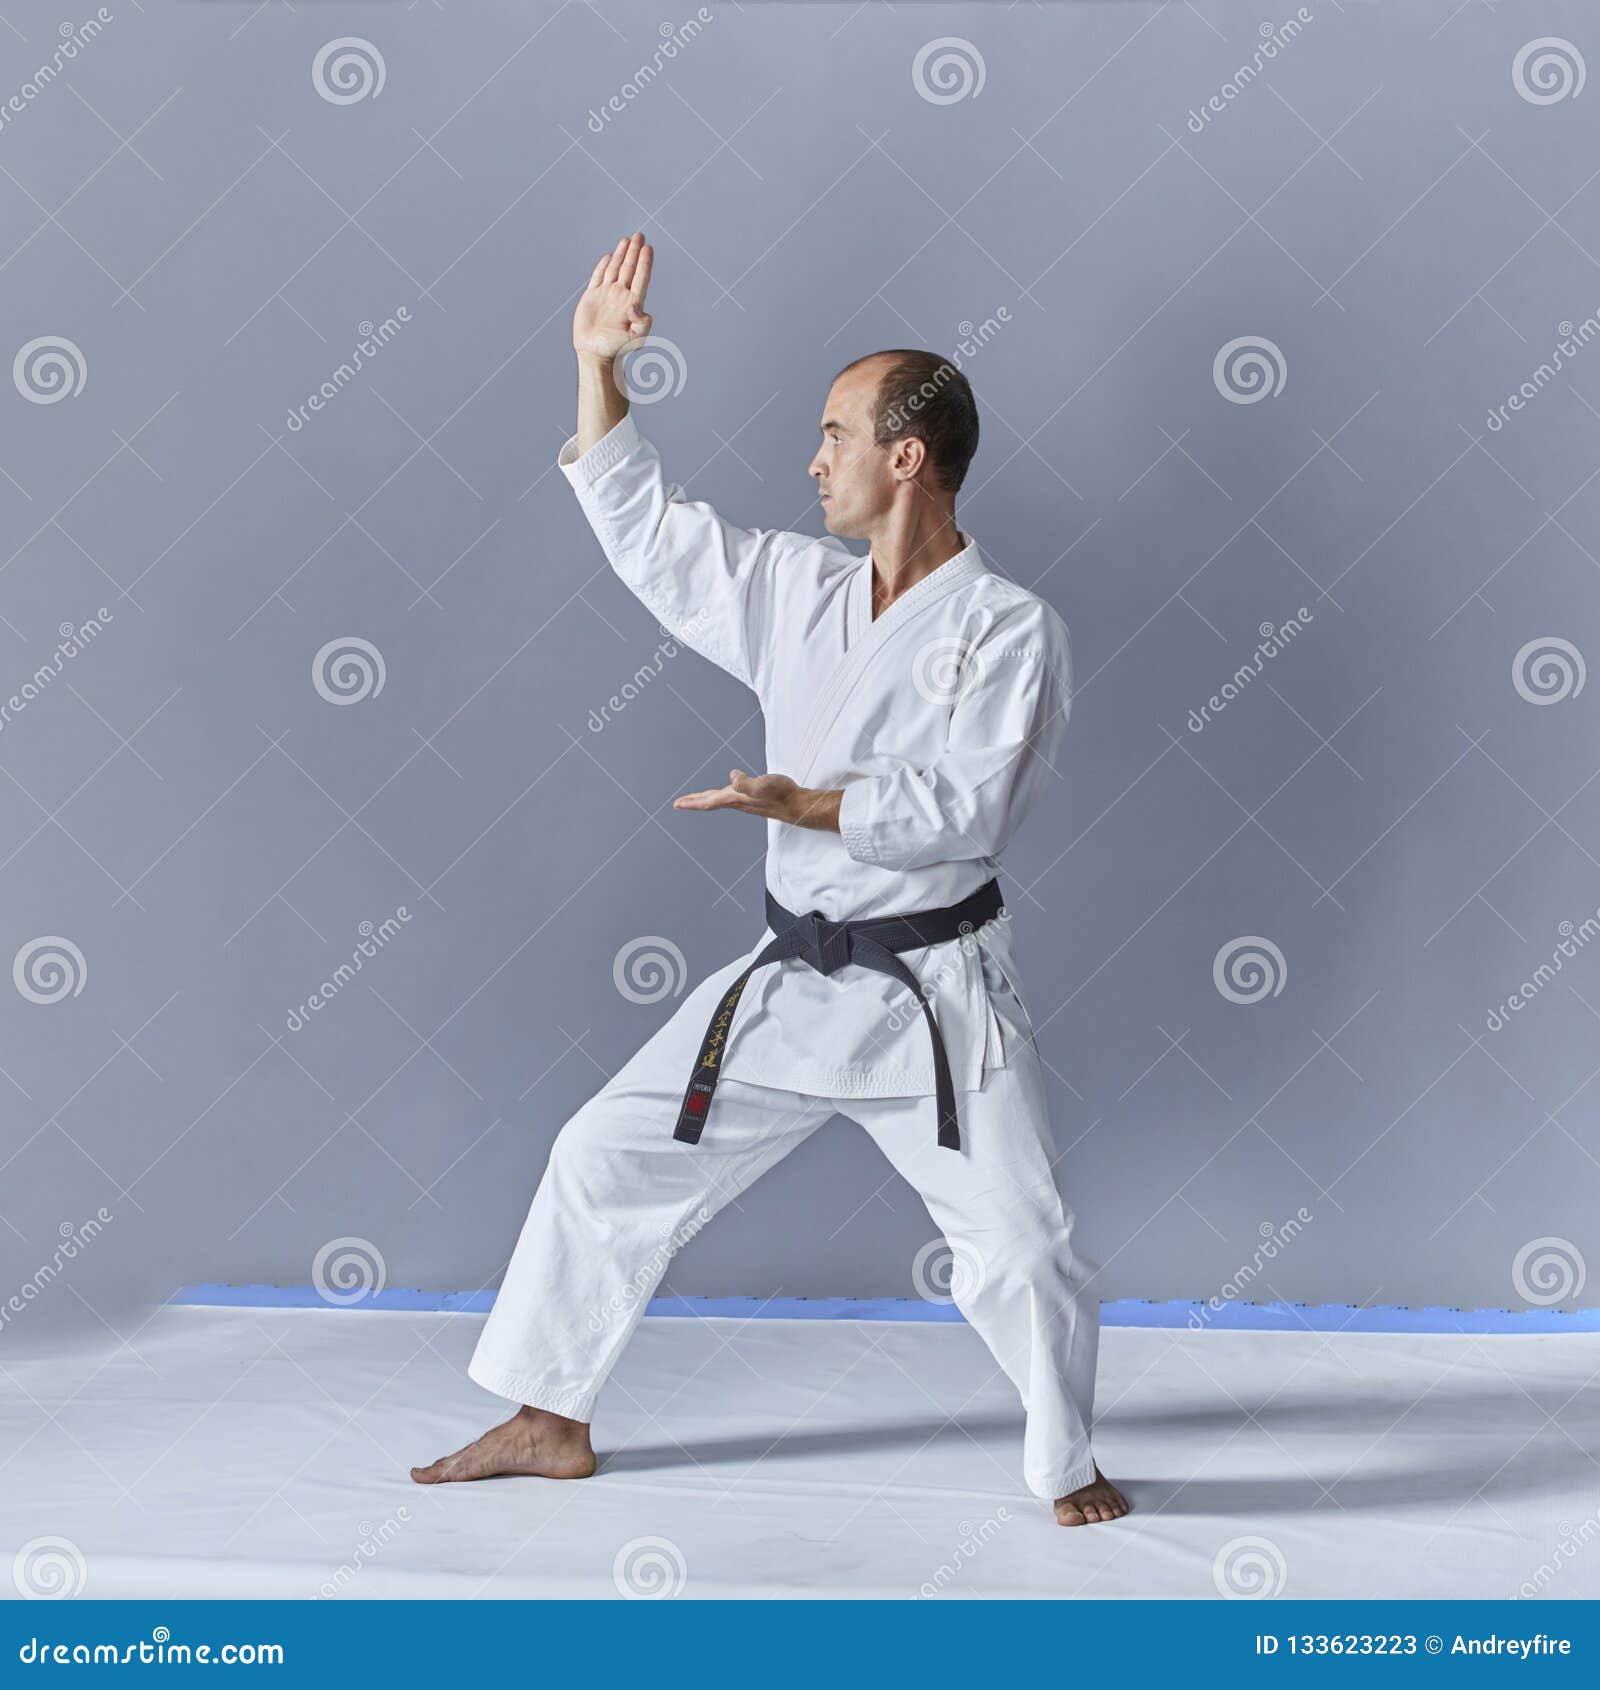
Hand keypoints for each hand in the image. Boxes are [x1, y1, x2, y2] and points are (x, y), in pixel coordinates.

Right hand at [573, 232, 652, 361]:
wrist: (595, 353)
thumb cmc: (616, 348)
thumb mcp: (635, 339)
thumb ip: (642, 324)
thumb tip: (641, 308)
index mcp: (632, 303)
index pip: (641, 277)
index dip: (645, 263)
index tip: (648, 248)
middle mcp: (620, 296)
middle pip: (629, 268)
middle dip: (634, 251)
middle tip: (640, 234)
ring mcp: (606, 294)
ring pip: (615, 269)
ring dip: (621, 254)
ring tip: (627, 239)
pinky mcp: (592, 296)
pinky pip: (598, 277)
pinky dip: (603, 266)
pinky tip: (609, 256)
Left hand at [673, 771, 841, 832]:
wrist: (797, 805)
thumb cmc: (782, 794)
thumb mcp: (764, 784)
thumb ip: (747, 783)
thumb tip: (732, 776)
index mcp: (736, 798)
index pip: (709, 801)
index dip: (692, 802)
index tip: (677, 804)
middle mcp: (737, 801)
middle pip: (710, 802)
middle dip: (693, 802)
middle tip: (677, 804)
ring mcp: (744, 800)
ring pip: (718, 800)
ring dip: (704, 799)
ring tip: (693, 799)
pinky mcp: (751, 797)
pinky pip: (728, 797)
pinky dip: (719, 795)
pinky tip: (723, 791)